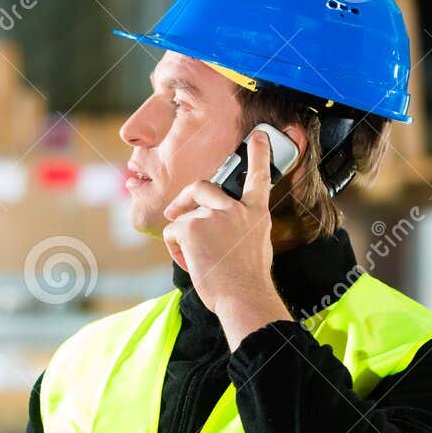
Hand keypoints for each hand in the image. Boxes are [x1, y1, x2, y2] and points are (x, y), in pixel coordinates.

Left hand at [163, 129, 291, 348]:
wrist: (243, 296)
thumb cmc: (247, 280)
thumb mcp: (255, 244)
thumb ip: (241, 227)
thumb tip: (223, 226)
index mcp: (256, 213)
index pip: (259, 177)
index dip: (258, 154)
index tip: (258, 136)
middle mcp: (237, 209)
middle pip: (203, 188)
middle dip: (186, 198)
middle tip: (175, 212)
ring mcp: (214, 215)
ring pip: (183, 217)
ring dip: (182, 238)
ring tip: (196, 260)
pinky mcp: (192, 226)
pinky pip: (172, 233)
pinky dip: (175, 249)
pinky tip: (190, 262)